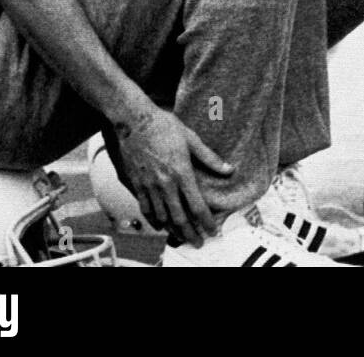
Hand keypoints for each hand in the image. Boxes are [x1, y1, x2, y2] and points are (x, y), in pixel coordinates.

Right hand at [114, 106, 234, 246]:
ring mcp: (149, 185)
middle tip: (197, 243)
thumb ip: (210, 158)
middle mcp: (165, 183)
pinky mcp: (136, 183)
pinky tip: (159, 224)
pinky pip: (145, 208)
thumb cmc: (164, 126)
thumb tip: (229, 169)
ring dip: (172, 230)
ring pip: (162, 216)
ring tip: (181, 237)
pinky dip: (153, 219)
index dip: (206, 221)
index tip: (212, 230)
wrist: (134, 120)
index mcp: (182, 172)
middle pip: (179, 217)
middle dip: (190, 233)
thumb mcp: (192, 138)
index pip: (197, 205)